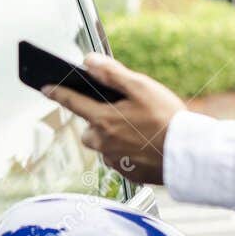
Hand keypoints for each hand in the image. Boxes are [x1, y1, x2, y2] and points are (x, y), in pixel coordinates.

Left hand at [40, 54, 183, 184]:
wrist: (189, 155)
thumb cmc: (167, 119)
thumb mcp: (141, 87)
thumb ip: (112, 74)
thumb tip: (89, 61)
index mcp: (103, 120)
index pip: (72, 102)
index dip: (57, 92)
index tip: (45, 87)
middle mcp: (103, 143)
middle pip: (89, 129)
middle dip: (98, 120)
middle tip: (122, 113)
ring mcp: (115, 161)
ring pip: (104, 146)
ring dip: (113, 138)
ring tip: (140, 130)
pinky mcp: (128, 174)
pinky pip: (119, 160)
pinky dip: (127, 152)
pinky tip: (146, 146)